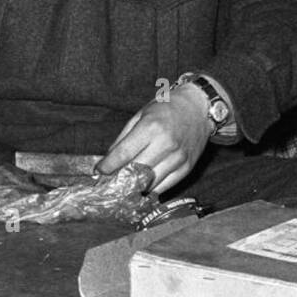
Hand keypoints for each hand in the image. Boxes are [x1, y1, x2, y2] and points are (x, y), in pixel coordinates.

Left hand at [98, 88, 213, 194]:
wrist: (198, 108)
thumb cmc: (167, 108)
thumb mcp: (140, 115)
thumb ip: (123, 139)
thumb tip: (108, 161)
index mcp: (152, 127)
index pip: (124, 154)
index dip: (108, 166)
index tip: (98, 172)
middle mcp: (166, 144)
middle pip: (136, 172)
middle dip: (119, 179)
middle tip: (110, 182)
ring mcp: (178, 158)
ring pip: (150, 184)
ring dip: (135, 187)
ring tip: (125, 185)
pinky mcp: (187, 168)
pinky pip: (165, 186)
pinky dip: (151, 188)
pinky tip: (143, 185)